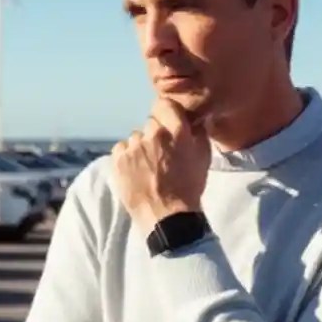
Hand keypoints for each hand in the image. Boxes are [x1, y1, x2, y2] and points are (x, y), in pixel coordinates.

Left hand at [110, 98, 210, 234]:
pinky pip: (121, 149)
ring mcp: (134, 146)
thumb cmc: (189, 188)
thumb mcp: (203, 158)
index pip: (164, 104)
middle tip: (160, 153)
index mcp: (177, 131)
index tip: (167, 124)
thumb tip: (196, 118)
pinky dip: (126, 157)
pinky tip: (135, 170)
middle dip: (155, 134)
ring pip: (135, 137)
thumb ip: (199, 133)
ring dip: (140, 147)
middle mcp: (154, 134)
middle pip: (150, 123)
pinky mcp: (119, 159)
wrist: (167, 216)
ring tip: (147, 166)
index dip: (165, 113)